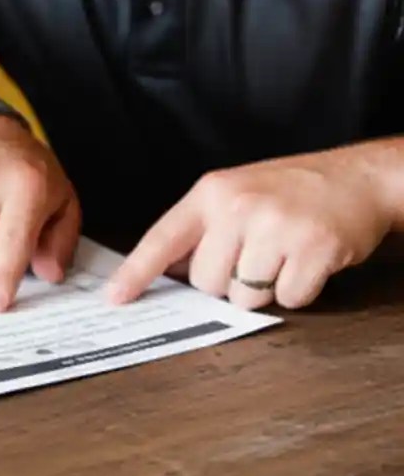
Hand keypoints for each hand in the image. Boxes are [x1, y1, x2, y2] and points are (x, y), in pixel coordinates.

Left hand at [107, 147, 396, 309]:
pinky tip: (307, 261)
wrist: (359, 177)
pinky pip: (287, 299)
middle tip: (256, 253)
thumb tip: (166, 275)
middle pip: (205, 282)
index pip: (162, 238)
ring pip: (244, 296)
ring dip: (264, 288)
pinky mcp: (313, 248)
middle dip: (227, 281)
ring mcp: (277, 226)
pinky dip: (298, 290)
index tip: (115, 298)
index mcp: (212, 193)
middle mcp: (239, 206)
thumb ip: (201, 231)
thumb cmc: (291, 192)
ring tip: (282, 256)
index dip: (136, 273)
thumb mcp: (236, 195)